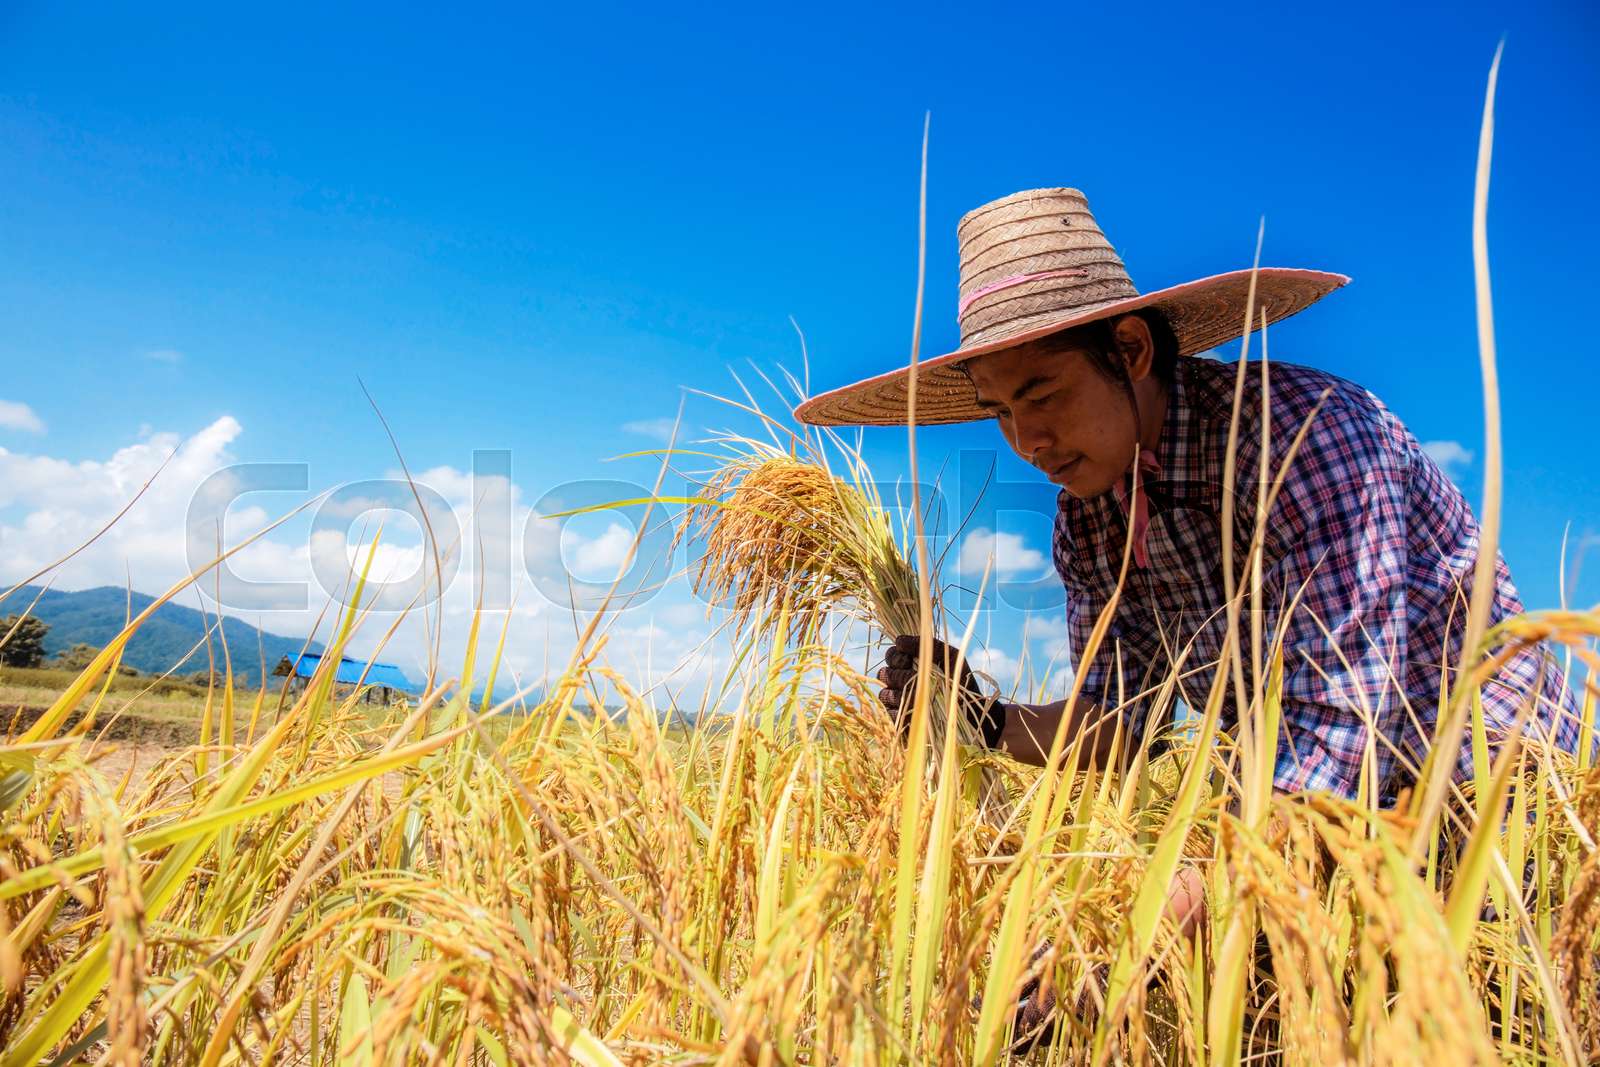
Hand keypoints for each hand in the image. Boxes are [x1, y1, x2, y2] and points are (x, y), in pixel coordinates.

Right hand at [874, 634, 1005, 745]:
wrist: (973, 711)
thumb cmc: (961, 681)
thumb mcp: (950, 656)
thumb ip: (928, 644)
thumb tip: (899, 640)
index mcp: (910, 664)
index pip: (890, 655)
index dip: (895, 656)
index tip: (908, 659)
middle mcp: (900, 681)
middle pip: (884, 673)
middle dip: (898, 674)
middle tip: (913, 677)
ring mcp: (898, 702)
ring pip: (884, 693)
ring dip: (899, 693)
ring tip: (917, 695)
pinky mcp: (900, 721)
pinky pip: (889, 714)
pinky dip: (899, 711)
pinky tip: (913, 710)